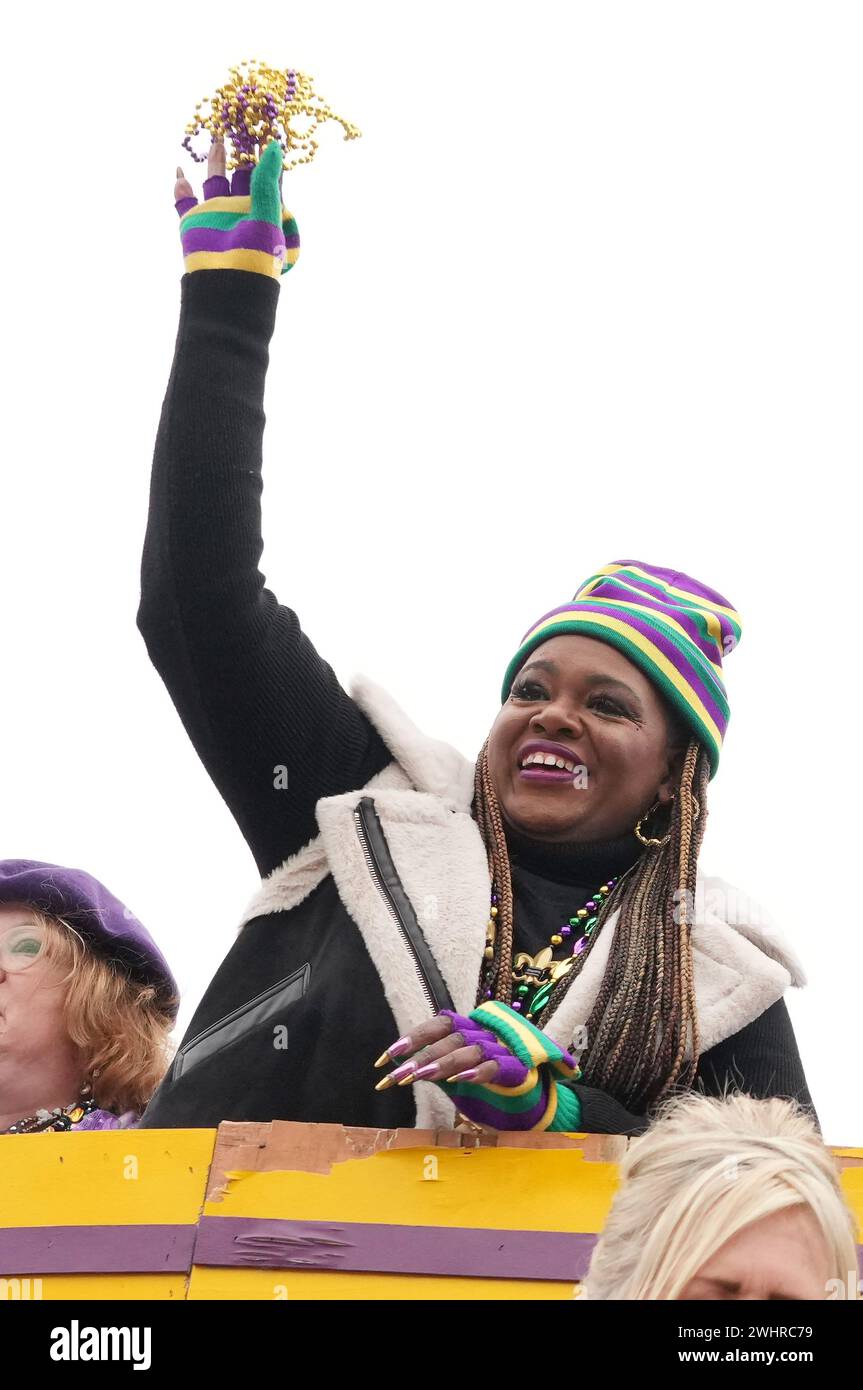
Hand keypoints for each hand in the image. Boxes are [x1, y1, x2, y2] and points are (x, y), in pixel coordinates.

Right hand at [174, 137, 299, 278]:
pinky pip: (184, 202)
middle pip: (238, 174)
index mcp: (262, 209)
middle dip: (236, 149)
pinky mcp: (194, 224)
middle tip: (235, 121)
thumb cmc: (256, 253)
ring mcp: (217, 215)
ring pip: (213, 181)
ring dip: (214, 160)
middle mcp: (240, 210)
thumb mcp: (267, 213)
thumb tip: (274, 145)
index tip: (262, 126)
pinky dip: (180, 188)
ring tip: (216, 134)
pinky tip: (180, 171)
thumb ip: (268, 179)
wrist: (229, 283)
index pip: (264, 175)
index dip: (263, 153)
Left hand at [374, 1011, 523, 1088]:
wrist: (528, 1096)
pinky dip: (476, 1072)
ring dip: (443, 1062)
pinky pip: (495, 1066)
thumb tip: (396, 1062)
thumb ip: (431, 1066)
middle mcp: (483, 1033)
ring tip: (420, 1077)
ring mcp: (501, 1049)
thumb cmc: (486, 1082)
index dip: (413, 1037)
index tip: (386, 1057)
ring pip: (470, 1049)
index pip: (439, 1025)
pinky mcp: (516, 1069)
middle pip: (451, 1037)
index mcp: (468, 1029)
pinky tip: (457, 1081)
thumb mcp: (454, 1074)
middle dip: (422, 1056)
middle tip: (398, 1075)